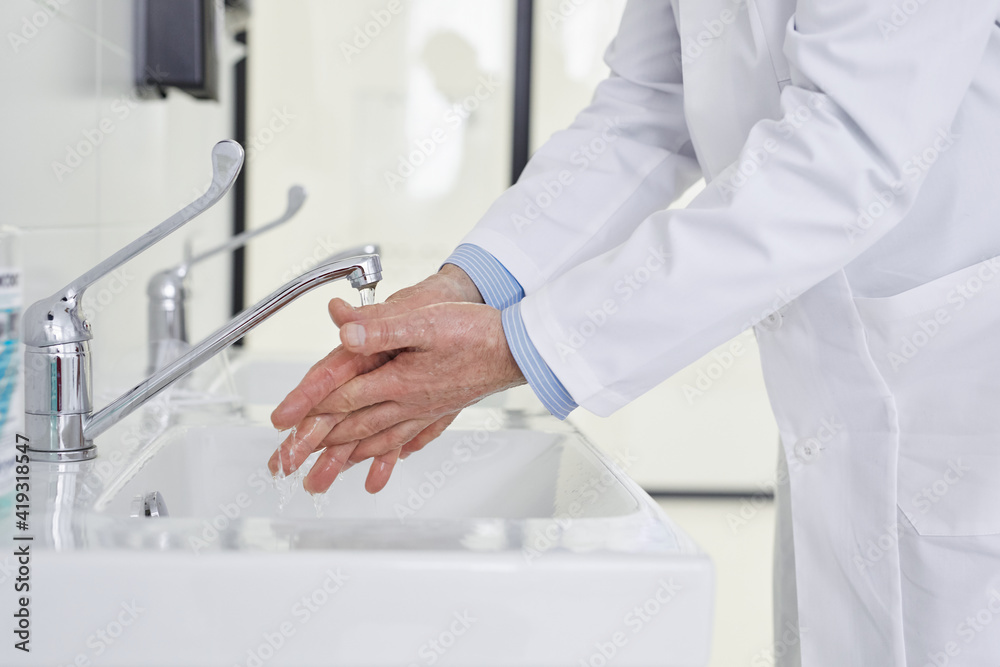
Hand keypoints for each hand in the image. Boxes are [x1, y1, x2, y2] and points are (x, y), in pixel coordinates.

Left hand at [272, 301, 524, 494]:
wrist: (518, 349)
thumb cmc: (477, 333)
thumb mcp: (426, 322)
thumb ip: (382, 328)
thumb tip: (345, 332)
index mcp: (399, 382)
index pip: (342, 400)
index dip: (308, 412)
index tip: (281, 427)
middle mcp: (408, 403)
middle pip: (352, 430)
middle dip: (315, 450)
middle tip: (288, 468)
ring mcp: (424, 411)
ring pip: (375, 441)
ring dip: (345, 461)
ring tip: (322, 479)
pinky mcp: (439, 409)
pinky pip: (407, 440)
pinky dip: (391, 457)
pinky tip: (384, 467)